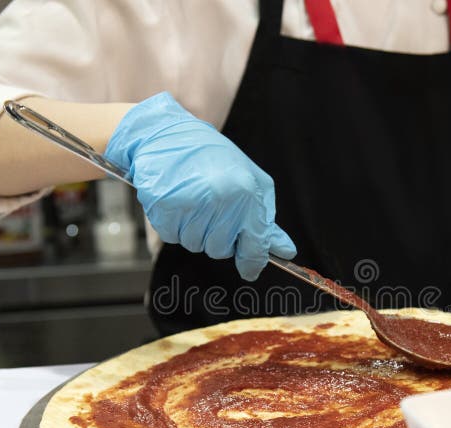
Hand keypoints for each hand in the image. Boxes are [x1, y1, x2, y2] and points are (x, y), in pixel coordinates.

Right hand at [104, 92, 295, 280]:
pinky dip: (174, 225)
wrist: (165, 135)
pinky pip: (172, 237)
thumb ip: (266, 219)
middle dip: (217, 236)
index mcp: (246, 193)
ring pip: (195, 245)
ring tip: (193, 200)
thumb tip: (286, 250)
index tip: (251, 270)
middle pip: (220, 249)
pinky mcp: (165, 208)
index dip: (252, 262)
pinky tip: (177, 200)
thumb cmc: (211, 156)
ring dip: (194, 230)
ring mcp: (191, 205)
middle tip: (212, 209)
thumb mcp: (250, 180)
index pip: (254, 245)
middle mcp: (220, 200)